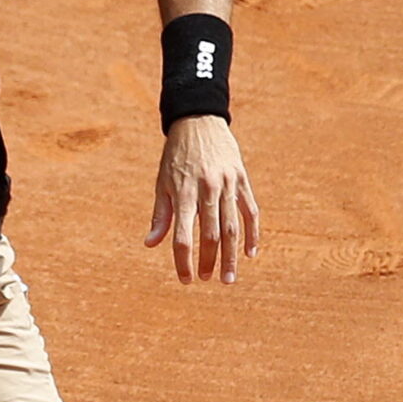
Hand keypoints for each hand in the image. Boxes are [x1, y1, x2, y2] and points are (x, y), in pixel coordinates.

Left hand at [145, 115, 258, 285]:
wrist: (198, 121)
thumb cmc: (175, 157)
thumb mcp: (162, 183)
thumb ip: (160, 215)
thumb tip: (150, 244)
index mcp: (183, 192)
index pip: (182, 236)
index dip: (184, 261)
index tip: (185, 279)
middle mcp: (206, 189)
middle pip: (210, 235)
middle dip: (209, 261)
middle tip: (207, 279)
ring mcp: (227, 184)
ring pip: (232, 227)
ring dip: (231, 256)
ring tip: (228, 278)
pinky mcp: (241, 180)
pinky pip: (250, 211)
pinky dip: (252, 234)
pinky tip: (250, 253)